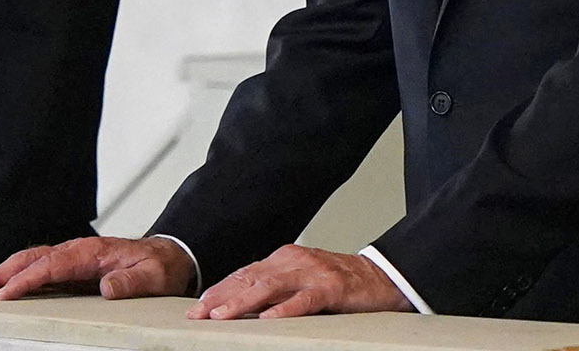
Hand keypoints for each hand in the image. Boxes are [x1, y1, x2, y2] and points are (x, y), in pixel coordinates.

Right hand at [0, 235, 196, 300]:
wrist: (169, 255)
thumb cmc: (160, 266)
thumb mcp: (153, 276)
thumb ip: (131, 281)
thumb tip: (108, 287)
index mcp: (93, 252)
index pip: (52, 264)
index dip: (26, 279)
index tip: (6, 293)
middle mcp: (79, 251)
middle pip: (33, 257)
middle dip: (3, 273)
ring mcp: (74, 257)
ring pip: (32, 260)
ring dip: (6, 273)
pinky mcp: (74, 266)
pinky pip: (41, 268)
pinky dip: (20, 275)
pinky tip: (7, 287)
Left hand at [189, 244, 411, 319]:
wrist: (381, 277)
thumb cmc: (339, 282)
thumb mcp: (301, 280)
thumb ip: (275, 288)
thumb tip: (241, 304)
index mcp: (284, 258)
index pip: (244, 274)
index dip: (219, 290)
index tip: (197, 307)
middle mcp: (295, 261)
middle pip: (250, 278)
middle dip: (221, 297)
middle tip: (198, 314)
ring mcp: (313, 273)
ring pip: (270, 287)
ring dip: (242, 302)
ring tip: (222, 316)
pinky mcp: (332, 288)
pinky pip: (305, 300)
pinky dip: (285, 309)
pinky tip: (268, 319)